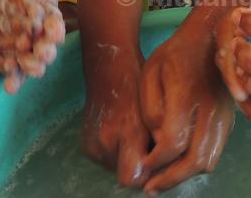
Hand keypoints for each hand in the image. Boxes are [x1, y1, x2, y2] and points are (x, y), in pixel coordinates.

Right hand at [80, 56, 150, 187]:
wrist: (110, 71)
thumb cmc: (141, 88)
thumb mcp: (158, 113)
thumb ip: (160, 143)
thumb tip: (165, 169)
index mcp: (127, 132)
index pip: (132, 180)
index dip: (147, 176)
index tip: (158, 164)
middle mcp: (105, 143)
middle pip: (125, 177)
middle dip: (139, 167)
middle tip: (150, 147)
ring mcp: (92, 145)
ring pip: (116, 168)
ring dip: (128, 160)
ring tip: (136, 137)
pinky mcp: (85, 145)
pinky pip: (106, 159)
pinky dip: (116, 152)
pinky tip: (123, 133)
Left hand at [139, 28, 234, 193]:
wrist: (211, 37)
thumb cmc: (175, 53)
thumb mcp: (150, 73)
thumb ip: (150, 108)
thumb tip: (157, 140)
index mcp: (187, 97)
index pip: (172, 143)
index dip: (155, 161)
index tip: (142, 166)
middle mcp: (209, 111)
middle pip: (195, 160)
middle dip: (170, 179)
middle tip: (151, 188)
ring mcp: (223, 116)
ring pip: (209, 160)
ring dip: (185, 175)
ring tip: (163, 179)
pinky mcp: (228, 120)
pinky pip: (215, 151)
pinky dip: (197, 163)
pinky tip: (179, 163)